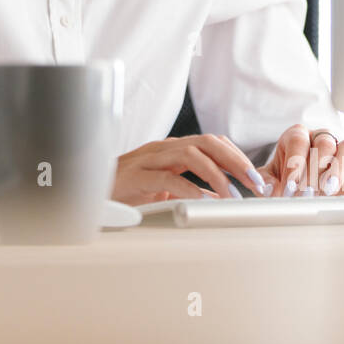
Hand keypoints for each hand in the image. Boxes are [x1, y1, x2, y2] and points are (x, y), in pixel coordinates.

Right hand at [112, 133, 268, 205]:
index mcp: (171, 150)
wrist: (87, 193)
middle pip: (208, 142)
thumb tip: (218, 199)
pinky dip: (188, 189)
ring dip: (217, 175)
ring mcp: (148, 159)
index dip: (237, 157)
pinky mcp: (136, 176)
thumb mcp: (164, 188)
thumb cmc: (124, 191)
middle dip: (235, 161)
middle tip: (254, 184)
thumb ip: (190, 189)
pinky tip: (202, 201)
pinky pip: (167, 177)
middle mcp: (163, 149)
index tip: (256, 179)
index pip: (213, 142)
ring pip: (191, 154)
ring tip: (231, 196)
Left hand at [256, 124, 343, 196]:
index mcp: (297, 135)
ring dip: (339, 170)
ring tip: (328, 191)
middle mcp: (322, 137)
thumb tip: (264, 188)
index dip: (294, 163)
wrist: (311, 186)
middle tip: (307, 192)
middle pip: (324, 144)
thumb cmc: (288, 179)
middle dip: (315, 170)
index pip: (298, 141)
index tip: (289, 186)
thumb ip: (263, 181)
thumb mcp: (271, 177)